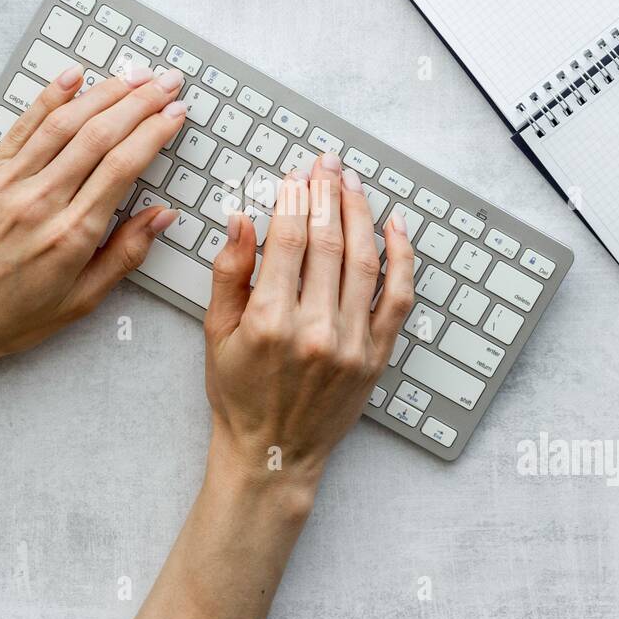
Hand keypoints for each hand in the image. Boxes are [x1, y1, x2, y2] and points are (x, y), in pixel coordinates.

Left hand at [0, 63, 186, 392]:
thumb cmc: (10, 316)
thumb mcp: (82, 300)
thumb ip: (126, 254)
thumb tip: (162, 215)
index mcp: (71, 235)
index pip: (123, 166)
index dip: (154, 133)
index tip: (174, 115)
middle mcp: (39, 202)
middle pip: (99, 135)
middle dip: (139, 102)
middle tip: (165, 83)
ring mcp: (7, 183)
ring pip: (63, 122)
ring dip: (103, 92)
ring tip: (132, 75)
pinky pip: (22, 126)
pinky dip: (49, 97)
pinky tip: (72, 76)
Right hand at [202, 152, 414, 496]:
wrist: (273, 454)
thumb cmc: (240, 394)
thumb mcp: (215, 333)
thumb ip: (228, 272)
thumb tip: (242, 219)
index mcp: (269, 320)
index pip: (289, 240)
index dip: (294, 199)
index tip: (295, 175)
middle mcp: (315, 329)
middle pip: (328, 241)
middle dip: (326, 194)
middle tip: (326, 164)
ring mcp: (352, 343)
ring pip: (364, 260)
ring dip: (360, 214)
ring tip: (352, 183)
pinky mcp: (377, 355)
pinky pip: (399, 296)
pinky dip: (402, 257)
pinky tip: (395, 227)